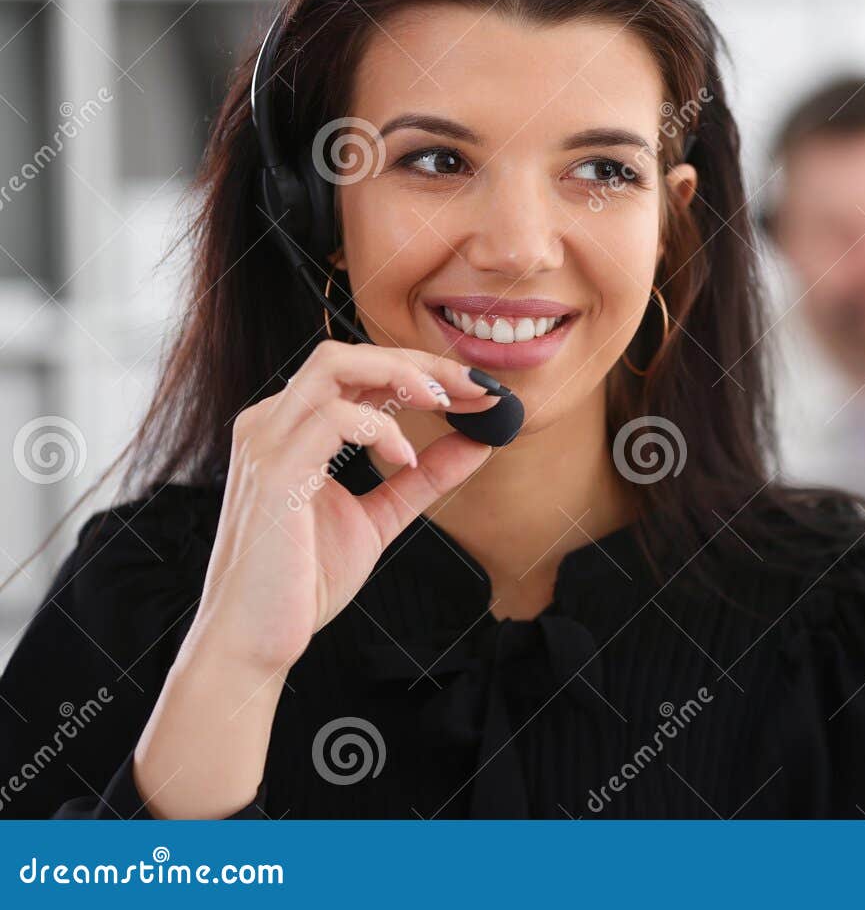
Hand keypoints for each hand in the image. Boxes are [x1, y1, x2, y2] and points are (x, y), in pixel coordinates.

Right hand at [187, 340, 498, 673]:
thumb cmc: (304, 579)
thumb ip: (424, 478)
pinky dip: (380, 428)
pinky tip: (404, 457)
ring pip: (334, 366)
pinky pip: (331, 419)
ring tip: (446, 404)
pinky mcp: (273, 472)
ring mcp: (266, 442)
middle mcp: (272, 423)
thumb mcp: (380, 516)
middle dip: (420, 362)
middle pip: (348, 354)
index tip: (478, 391)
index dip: (422, 371)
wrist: (256, 639)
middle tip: (476, 387)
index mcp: (293, 429)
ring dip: (402, 376)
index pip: (359, 372)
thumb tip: (478, 442)